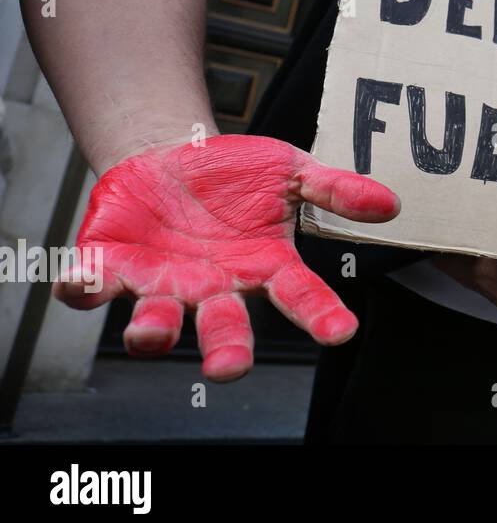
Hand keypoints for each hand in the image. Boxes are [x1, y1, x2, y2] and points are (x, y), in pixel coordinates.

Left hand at [54, 135, 399, 381]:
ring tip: (152, 334)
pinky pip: (94, 288)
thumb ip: (337, 190)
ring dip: (153, 332)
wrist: (168, 156)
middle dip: (226, 351)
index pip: (300, 297)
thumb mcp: (292, 171)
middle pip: (224, 329)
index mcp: (263, 267)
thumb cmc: (237, 174)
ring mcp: (163, 283)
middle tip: (228, 366)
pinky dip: (83, 289)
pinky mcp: (113, 266)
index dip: (321, 316)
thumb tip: (391, 206)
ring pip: (157, 322)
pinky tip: (80, 282)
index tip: (342, 332)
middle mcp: (215, 288)